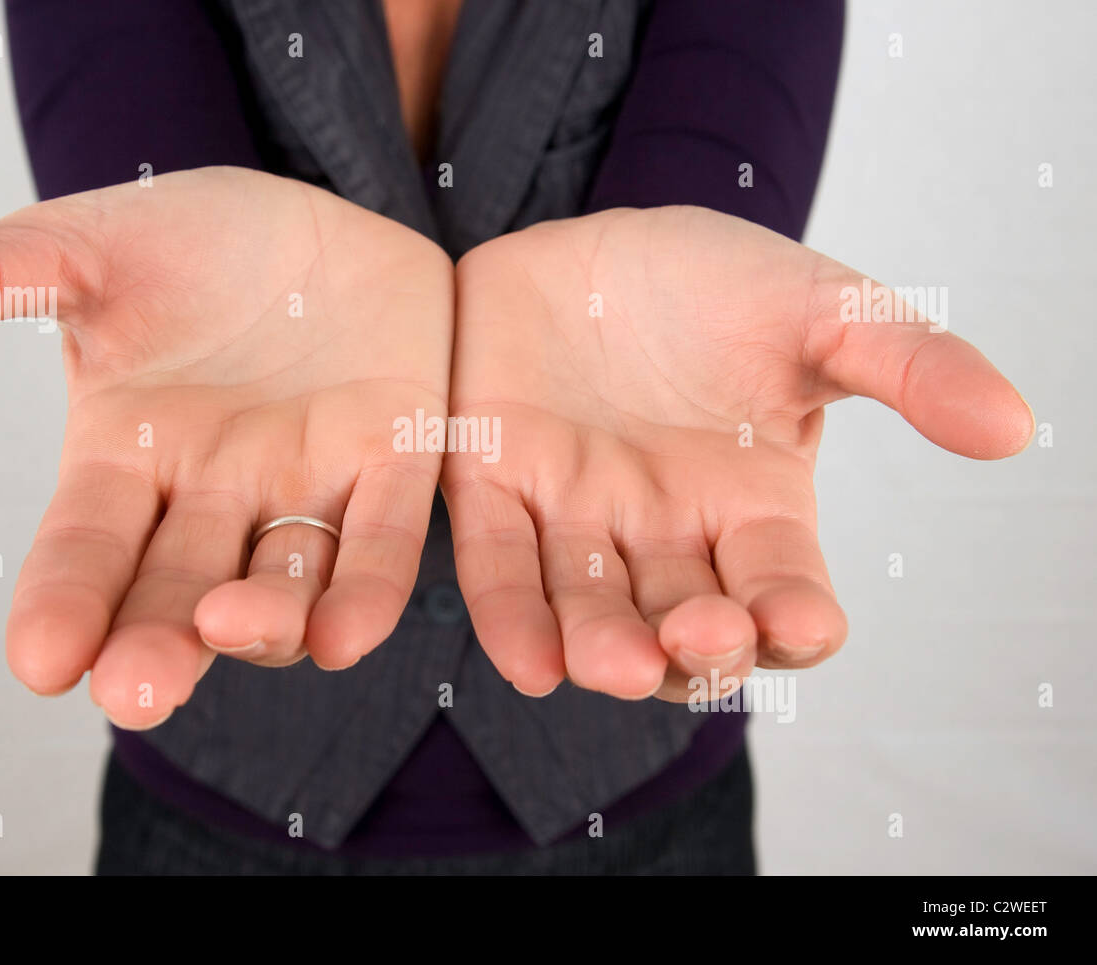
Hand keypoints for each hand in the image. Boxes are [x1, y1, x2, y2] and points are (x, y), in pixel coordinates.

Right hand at [0, 167, 452, 726]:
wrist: (313, 223)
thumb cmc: (194, 244)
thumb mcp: (99, 245)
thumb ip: (11, 270)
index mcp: (129, 458)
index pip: (86, 549)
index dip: (62, 604)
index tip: (39, 663)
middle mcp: (214, 497)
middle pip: (178, 593)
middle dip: (155, 644)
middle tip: (133, 691)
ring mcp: (305, 490)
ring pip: (283, 585)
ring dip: (263, 622)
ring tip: (234, 630)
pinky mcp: (392, 465)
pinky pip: (383, 543)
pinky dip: (366, 589)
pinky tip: (347, 633)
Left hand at [445, 206, 1031, 700]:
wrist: (596, 239)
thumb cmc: (715, 281)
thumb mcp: (820, 308)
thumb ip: (908, 362)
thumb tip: (1012, 427)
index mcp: (751, 507)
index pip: (782, 591)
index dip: (794, 618)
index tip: (803, 619)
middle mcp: (665, 534)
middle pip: (684, 624)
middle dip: (695, 645)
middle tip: (699, 638)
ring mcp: (578, 519)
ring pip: (592, 611)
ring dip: (602, 648)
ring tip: (612, 664)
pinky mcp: (497, 489)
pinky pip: (502, 566)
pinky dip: (512, 616)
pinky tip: (528, 659)